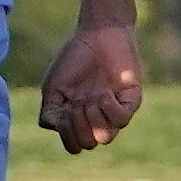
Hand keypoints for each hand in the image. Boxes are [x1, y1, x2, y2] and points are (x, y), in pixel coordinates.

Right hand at [37, 20, 146, 154]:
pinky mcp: (130, 101)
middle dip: (77, 125)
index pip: (74, 146)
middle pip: (88, 144)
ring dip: (93, 118)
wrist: (98, 34)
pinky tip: (104, 92)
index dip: (66, 134)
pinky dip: (108, 108)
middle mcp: (97, 119)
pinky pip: (121, 120)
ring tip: (92, 96)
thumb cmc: (74, 58)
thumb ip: (49, 113)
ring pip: (105, 138)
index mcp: (78, 119)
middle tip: (77, 102)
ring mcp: (114, 111)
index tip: (63, 109)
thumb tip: (56, 130)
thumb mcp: (53, 87)